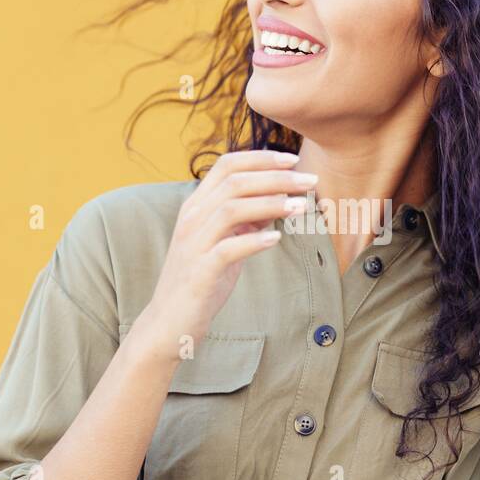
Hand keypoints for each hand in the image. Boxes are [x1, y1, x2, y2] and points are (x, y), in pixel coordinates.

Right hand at [133, 150, 314, 358]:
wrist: (169, 321)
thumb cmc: (202, 279)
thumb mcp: (224, 241)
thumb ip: (246, 219)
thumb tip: (278, 198)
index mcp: (196, 206)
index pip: (227, 165)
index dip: (261, 158)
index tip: (293, 160)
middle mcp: (192, 218)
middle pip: (235, 182)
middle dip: (276, 177)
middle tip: (310, 180)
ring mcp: (194, 244)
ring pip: (231, 209)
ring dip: (271, 204)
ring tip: (302, 206)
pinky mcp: (200, 272)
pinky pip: (228, 249)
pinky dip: (254, 241)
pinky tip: (277, 238)